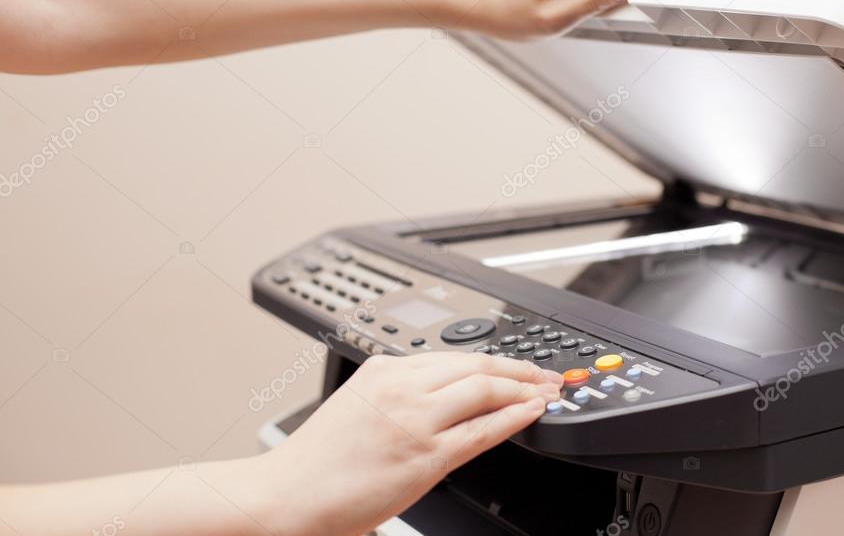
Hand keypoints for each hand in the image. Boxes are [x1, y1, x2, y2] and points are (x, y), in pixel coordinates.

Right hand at [254, 352, 563, 535]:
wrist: (287, 495)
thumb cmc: (316, 462)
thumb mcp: (357, 405)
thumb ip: (396, 393)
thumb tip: (439, 394)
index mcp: (383, 369)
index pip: (453, 356)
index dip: (494, 360)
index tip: (516, 365)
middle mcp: (402, 386)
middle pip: (476, 365)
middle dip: (519, 368)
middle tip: (545, 374)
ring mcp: (415, 419)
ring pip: (485, 389)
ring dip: (525, 388)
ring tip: (547, 392)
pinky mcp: (424, 454)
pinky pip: (482, 430)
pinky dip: (514, 417)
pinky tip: (532, 412)